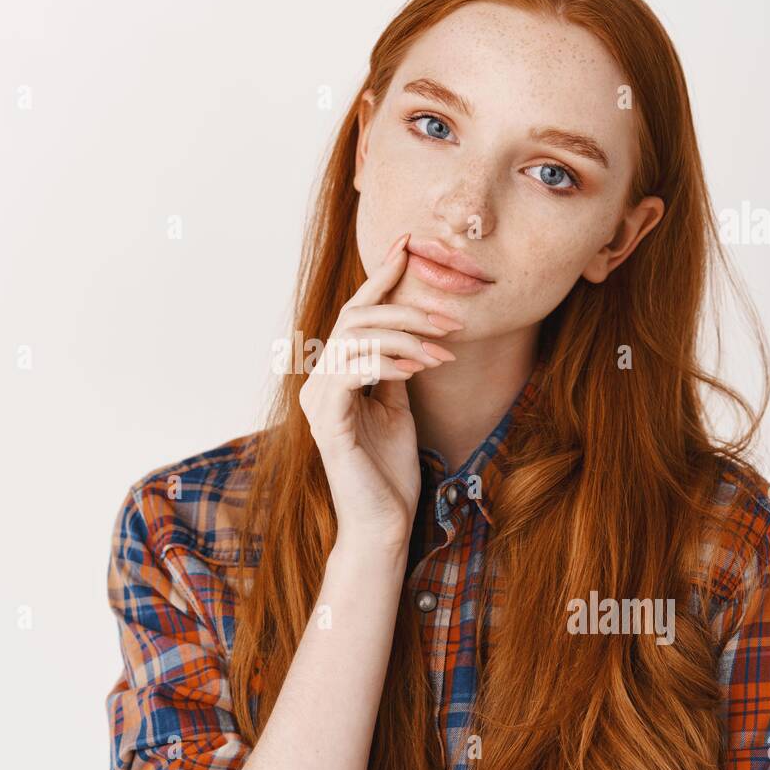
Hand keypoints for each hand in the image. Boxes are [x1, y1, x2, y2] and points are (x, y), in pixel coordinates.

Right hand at [297, 232, 462, 553]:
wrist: (384, 524)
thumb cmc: (390, 470)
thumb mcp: (397, 406)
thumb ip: (393, 367)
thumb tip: (409, 330)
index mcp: (334, 376)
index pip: (355, 315)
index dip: (380, 278)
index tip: (408, 245)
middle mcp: (318, 384)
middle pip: (355, 320)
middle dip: (406, 309)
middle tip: (451, 318)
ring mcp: (318, 403)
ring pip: (353, 340)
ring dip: (404, 338)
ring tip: (443, 349)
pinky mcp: (328, 423)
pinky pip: (351, 373)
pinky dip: (386, 363)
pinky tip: (418, 368)